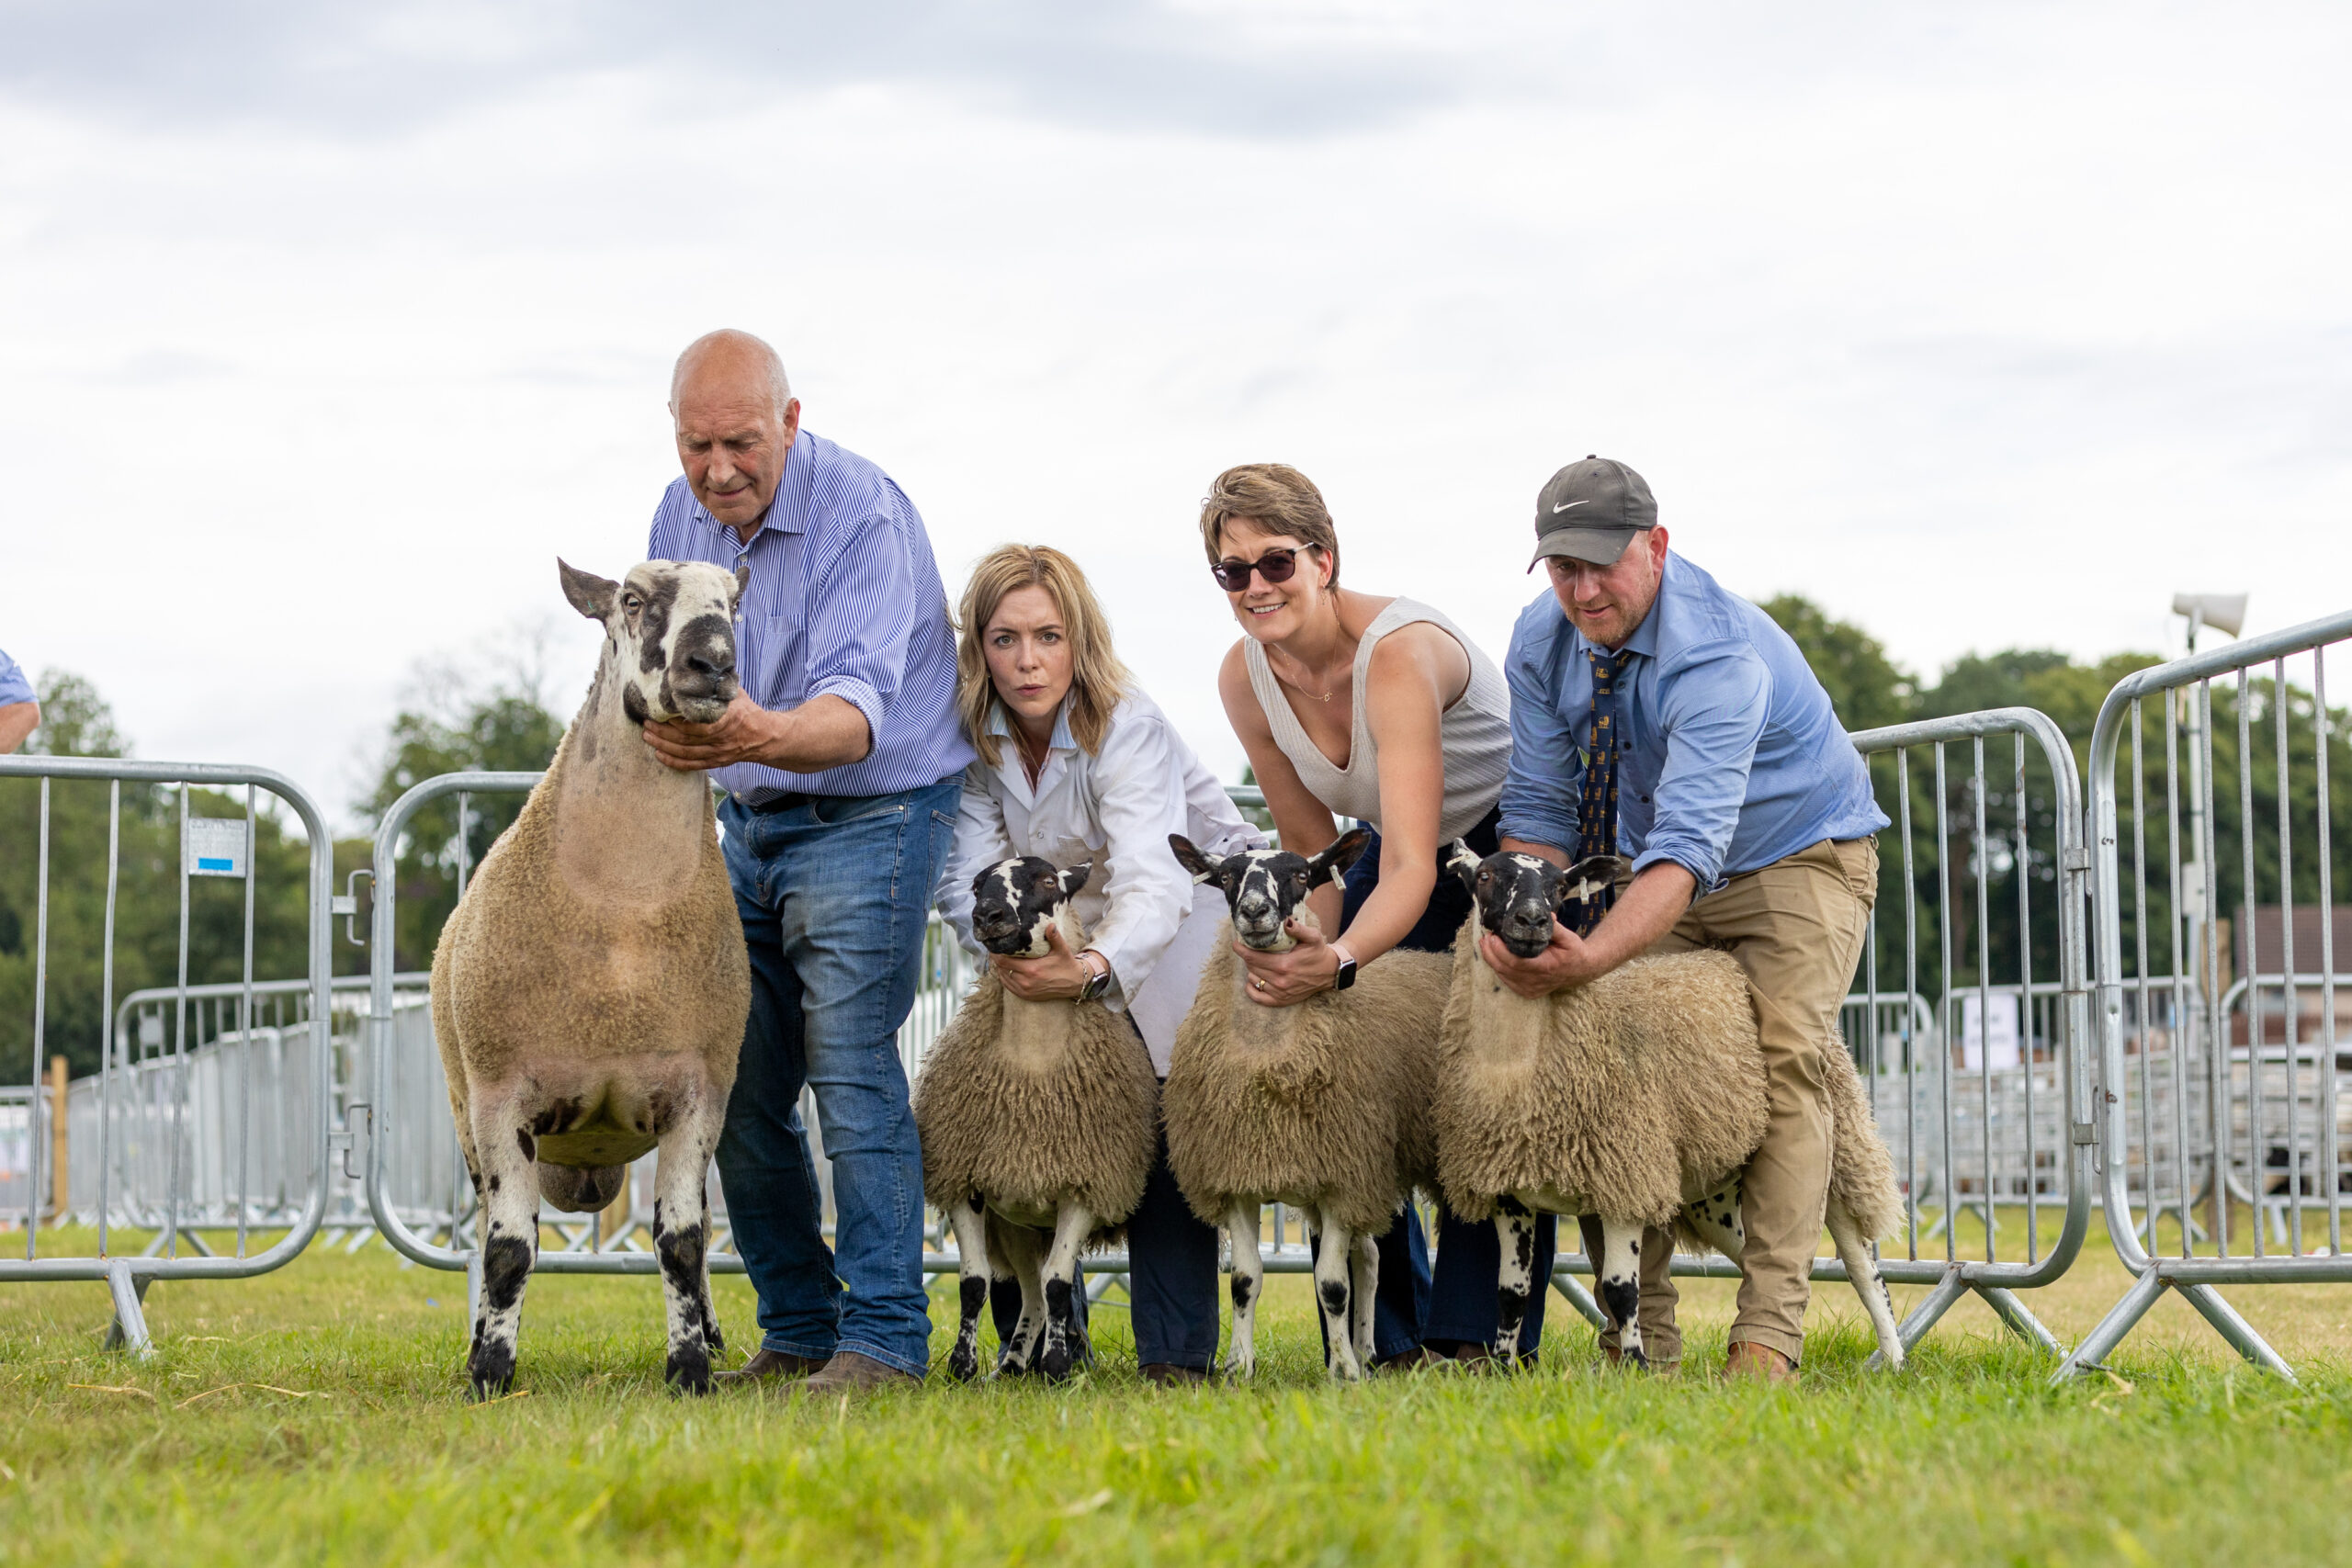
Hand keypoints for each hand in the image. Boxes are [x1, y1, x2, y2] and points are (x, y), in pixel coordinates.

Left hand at [641, 690, 778, 772]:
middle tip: (646, 723)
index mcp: (726, 719)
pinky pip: (691, 765)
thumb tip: (698, 664)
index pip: (696, 723)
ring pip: (685, 752)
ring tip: (647, 736)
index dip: (676, 719)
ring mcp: (717, 752)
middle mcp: (720, 739)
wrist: (763, 735)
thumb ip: (717, 682)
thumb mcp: (735, 691)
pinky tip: (659, 755)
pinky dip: (674, 761)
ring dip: (663, 745)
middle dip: (662, 731)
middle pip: (685, 738)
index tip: (660, 710)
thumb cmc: (746, 709)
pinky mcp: (715, 762)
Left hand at [991, 927, 1093, 1001]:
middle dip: (998, 959)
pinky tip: (1005, 971)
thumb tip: (1050, 925)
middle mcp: (1026, 981)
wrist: (1074, 983)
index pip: (1004, 961)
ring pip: (1003, 978)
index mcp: (1032, 969)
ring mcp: (1025, 990)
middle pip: (1001, 969)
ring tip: (1000, 959)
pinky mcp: (1027, 996)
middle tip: (996, 950)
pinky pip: (1009, 987)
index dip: (996, 953)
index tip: (994, 946)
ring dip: (1000, 969)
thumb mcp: (1061, 949)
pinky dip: (1005, 978)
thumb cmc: (1066, 964)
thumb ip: (1054, 937)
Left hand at [1236, 919, 1339, 1006]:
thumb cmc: (1319, 952)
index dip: (1241, 950)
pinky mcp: (1281, 1000)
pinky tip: (1253, 980)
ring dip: (1252, 970)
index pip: (1253, 957)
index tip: (1236, 943)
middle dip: (1248, 957)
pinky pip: (1258, 997)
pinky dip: (1252, 989)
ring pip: (1253, 979)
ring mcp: (1280, 993)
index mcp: (1284, 965)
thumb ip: (1298, 929)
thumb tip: (1286, 921)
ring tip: (1257, 962)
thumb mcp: (1313, 937)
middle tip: (1250, 949)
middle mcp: (1280, 981)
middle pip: (1252, 967)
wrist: (1330, 972)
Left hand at [1481, 921, 1603, 998]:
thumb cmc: (1573, 952)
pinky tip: (1494, 957)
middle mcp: (1537, 981)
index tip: (1493, 937)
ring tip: (1486, 944)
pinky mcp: (1528, 992)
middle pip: (1506, 970)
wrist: (1581, 970)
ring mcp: (1532, 989)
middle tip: (1485, 938)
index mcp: (1546, 967)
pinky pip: (1508, 981)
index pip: (1517, 962)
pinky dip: (1499, 969)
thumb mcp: (1568, 937)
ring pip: (1504, 976)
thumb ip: (1554, 928)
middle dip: (1491, 953)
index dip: (1501, 951)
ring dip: (1492, 960)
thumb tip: (1542, 915)